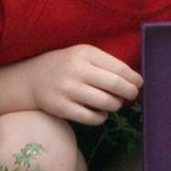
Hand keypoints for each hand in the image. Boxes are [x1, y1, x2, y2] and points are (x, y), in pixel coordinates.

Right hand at [0, 43, 141, 124]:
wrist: (31, 79)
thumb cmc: (65, 66)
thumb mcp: (82, 56)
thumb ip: (105, 65)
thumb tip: (135, 80)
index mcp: (84, 53)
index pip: (118, 67)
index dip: (133, 78)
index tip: (139, 83)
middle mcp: (76, 69)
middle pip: (114, 85)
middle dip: (129, 92)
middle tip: (132, 96)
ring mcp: (67, 89)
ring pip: (105, 103)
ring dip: (115, 105)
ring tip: (114, 103)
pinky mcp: (61, 108)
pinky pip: (92, 118)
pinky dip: (101, 117)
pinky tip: (99, 113)